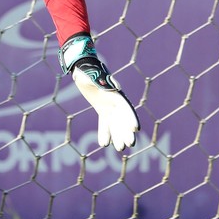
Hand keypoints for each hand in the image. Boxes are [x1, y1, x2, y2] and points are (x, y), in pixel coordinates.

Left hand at [59, 33, 139, 150]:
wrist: (83, 69)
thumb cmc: (86, 71)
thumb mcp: (89, 75)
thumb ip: (93, 81)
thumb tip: (100, 84)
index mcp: (114, 93)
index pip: (125, 107)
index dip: (130, 118)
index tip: (135, 129)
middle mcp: (114, 101)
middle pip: (123, 118)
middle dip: (127, 131)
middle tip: (130, 144)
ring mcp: (109, 105)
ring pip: (116, 123)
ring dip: (118, 136)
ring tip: (120, 149)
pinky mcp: (102, 109)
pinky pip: (105, 123)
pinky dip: (105, 133)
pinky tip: (104, 144)